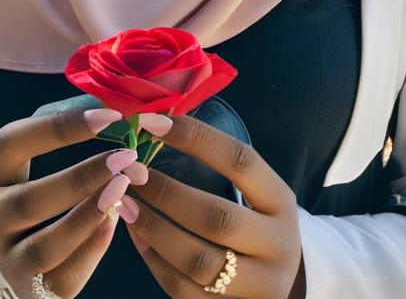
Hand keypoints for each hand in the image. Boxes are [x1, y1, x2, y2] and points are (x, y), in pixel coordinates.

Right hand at [0, 106, 149, 298]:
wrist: (23, 255)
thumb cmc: (45, 191)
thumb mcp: (46, 158)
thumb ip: (77, 131)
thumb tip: (120, 106)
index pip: (14, 141)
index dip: (60, 127)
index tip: (109, 116)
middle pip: (29, 200)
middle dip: (80, 178)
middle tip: (125, 159)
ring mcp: (10, 257)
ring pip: (44, 246)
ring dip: (86, 218)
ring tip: (121, 192)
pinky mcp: (32, 289)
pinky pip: (62, 277)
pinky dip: (91, 251)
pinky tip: (114, 224)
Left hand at [123, 113, 303, 297]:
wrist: (280, 280)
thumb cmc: (255, 220)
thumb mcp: (255, 192)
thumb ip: (218, 164)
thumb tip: (158, 123)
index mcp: (281, 202)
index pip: (241, 161)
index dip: (195, 138)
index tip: (151, 122)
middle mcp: (278, 245)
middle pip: (217, 217)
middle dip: (166, 192)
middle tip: (130, 171)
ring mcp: (259, 285)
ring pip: (197, 260)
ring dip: (152, 228)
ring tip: (124, 201)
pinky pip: (182, 290)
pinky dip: (152, 259)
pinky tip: (134, 232)